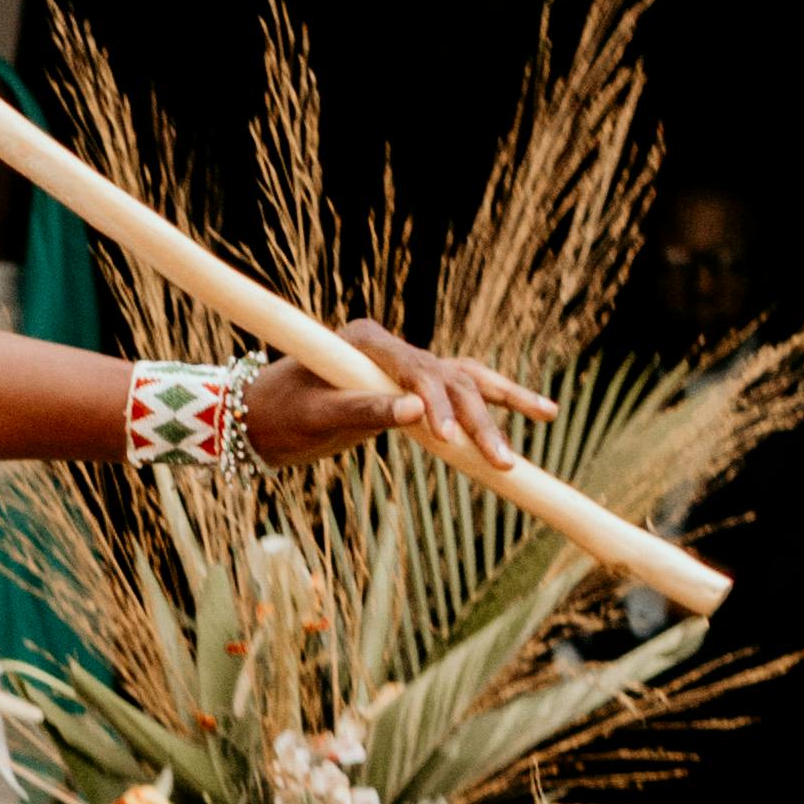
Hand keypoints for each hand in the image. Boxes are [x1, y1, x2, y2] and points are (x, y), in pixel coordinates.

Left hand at [243, 324, 547, 484]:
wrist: (257, 417)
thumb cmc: (277, 414)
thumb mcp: (315, 417)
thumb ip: (364, 411)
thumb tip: (416, 413)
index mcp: (366, 342)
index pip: (416, 371)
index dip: (438, 404)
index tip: (449, 439)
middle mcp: (392, 348)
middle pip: (450, 378)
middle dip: (478, 420)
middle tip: (501, 461)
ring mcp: (406, 366)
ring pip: (467, 381)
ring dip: (501, 406)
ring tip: (546, 415)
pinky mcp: (413, 388)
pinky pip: (465, 390)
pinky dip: (498, 401)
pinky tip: (540, 411)